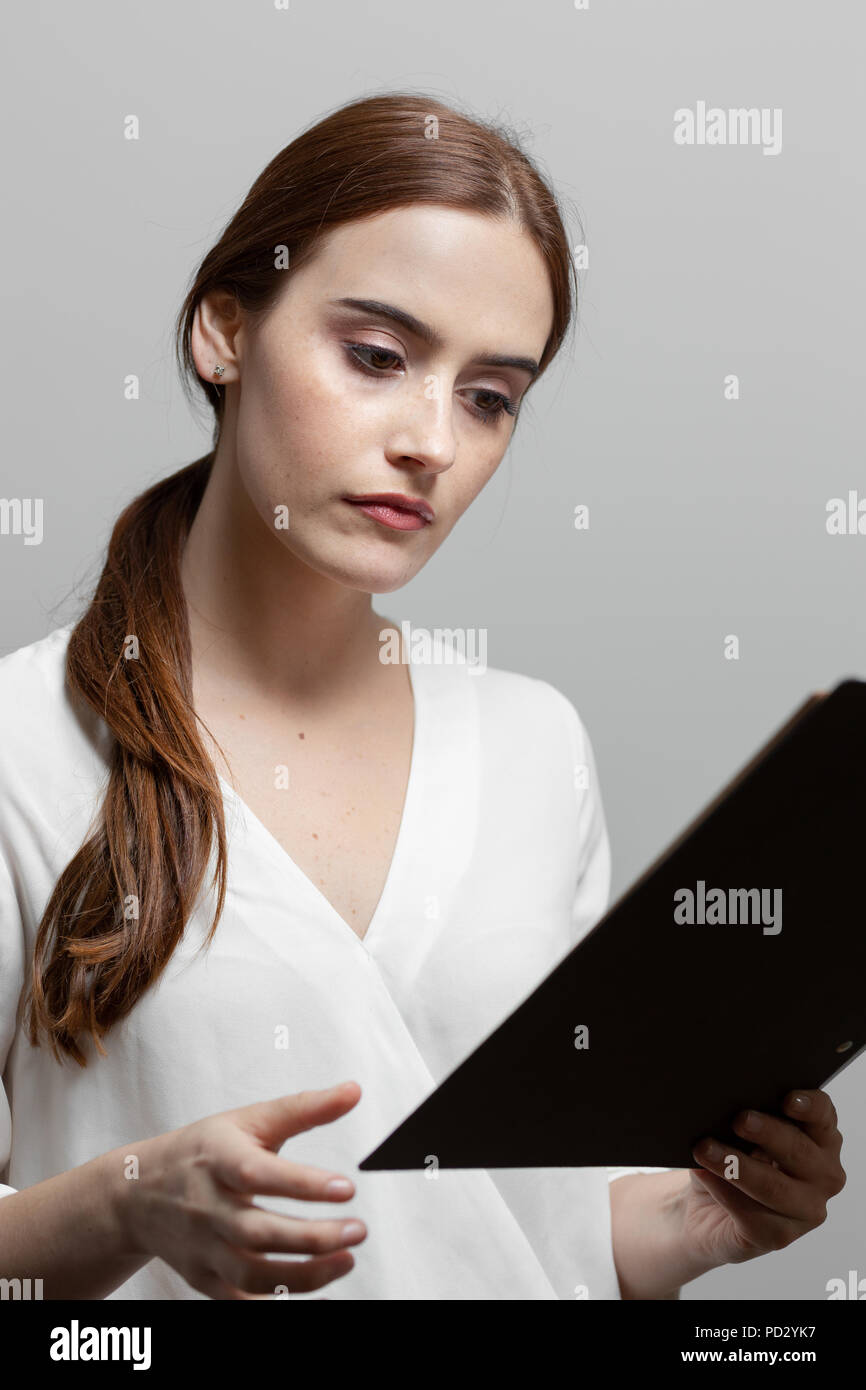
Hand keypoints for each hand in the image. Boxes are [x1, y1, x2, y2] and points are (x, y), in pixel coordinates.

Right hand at [118, 1081, 366, 1298]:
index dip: (303, 1184)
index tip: (347, 1188)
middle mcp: (206, 1206)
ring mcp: (202, 1247)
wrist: (137, 1192)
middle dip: (312, 1238)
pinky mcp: (202, 1277)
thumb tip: (354, 1091)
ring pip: (251, 1273)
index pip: (258, 1174)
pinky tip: (317, 1289)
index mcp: (217, 1159)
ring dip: (304, 1275)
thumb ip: (303, 1108)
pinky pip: (240, 1300)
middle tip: (358, 1231)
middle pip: (257, 1232)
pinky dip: (276, 1302)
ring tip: (346, 1260)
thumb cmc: (204, 1150)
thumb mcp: (247, 1119)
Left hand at [681, 1088, 845, 1267]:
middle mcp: (824, 1175)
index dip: (809, 1106)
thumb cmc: (731, 1157)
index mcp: (821, 1139)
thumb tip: (723, 1109)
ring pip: (774, 1186)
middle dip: (767, 1132)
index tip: (787, 1099)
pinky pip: (752, 1215)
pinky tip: (705, 1176)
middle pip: (798, 1149)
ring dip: (736, 1165)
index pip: (823, 1115)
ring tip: (705, 1149)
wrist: (706, 1206)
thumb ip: (745, 1119)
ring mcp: (807, 1211)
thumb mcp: (738, 1132)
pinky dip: (723, 1192)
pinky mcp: (780, 1236)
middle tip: (740, 1119)